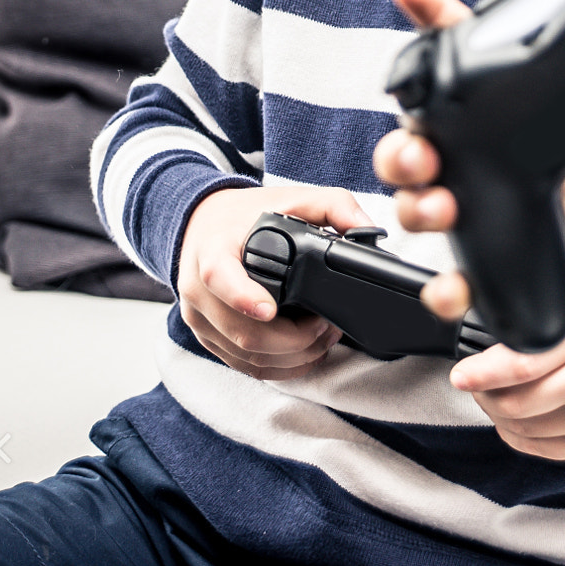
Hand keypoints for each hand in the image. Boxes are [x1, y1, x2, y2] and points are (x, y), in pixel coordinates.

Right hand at [176, 183, 371, 381]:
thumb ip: (333, 206)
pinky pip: (243, 365)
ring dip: (291, 356)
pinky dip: (278, 367)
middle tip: (326, 325)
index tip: (270, 309)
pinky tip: (304, 352)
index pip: (219, 277)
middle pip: (243, 332)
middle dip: (294, 339)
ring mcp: (200, 319)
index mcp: (214, 250)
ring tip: (322, 336)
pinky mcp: (209, 338)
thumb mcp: (292, 198)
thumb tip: (365, 229)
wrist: (204, 225)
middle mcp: (199, 290)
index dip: (244, 298)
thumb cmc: (247, 215)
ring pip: (246, 356)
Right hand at [379, 0, 564, 384]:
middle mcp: (481, 153)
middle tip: (422, 152)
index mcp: (503, 106)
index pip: (453, 56)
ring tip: (441, 207)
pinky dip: (444, 289)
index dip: (424, 17)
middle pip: (411, 143)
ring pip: (419, 205)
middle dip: (401, 148)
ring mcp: (484, 206)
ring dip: (415, 206)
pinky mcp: (500, 256)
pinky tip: (451, 287)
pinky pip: (459, 279)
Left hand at [451, 285, 564, 458]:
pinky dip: (519, 436)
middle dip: (484, 395)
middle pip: (516, 404)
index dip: (482, 373)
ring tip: (495, 396)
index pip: (521, 364)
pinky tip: (516, 419)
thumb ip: (544, 314)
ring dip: (499, 415)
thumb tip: (496, 319)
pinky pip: (544, 450)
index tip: (461, 374)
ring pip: (524, 430)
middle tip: (475, 382)